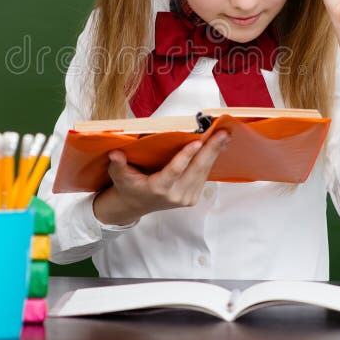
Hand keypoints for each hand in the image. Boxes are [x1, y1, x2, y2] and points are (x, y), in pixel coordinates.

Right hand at [92, 131, 230, 225]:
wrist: (135, 205)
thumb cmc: (128, 185)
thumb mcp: (119, 175)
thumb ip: (118, 164)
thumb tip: (115, 153)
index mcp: (157, 189)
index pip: (173, 171)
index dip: (185, 157)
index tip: (197, 142)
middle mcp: (173, 195)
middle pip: (195, 171)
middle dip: (210, 150)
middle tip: (222, 134)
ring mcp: (185, 198)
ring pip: (203, 173)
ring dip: (214, 154)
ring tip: (224, 136)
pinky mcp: (191, 198)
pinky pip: (203, 177)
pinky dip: (211, 161)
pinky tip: (218, 147)